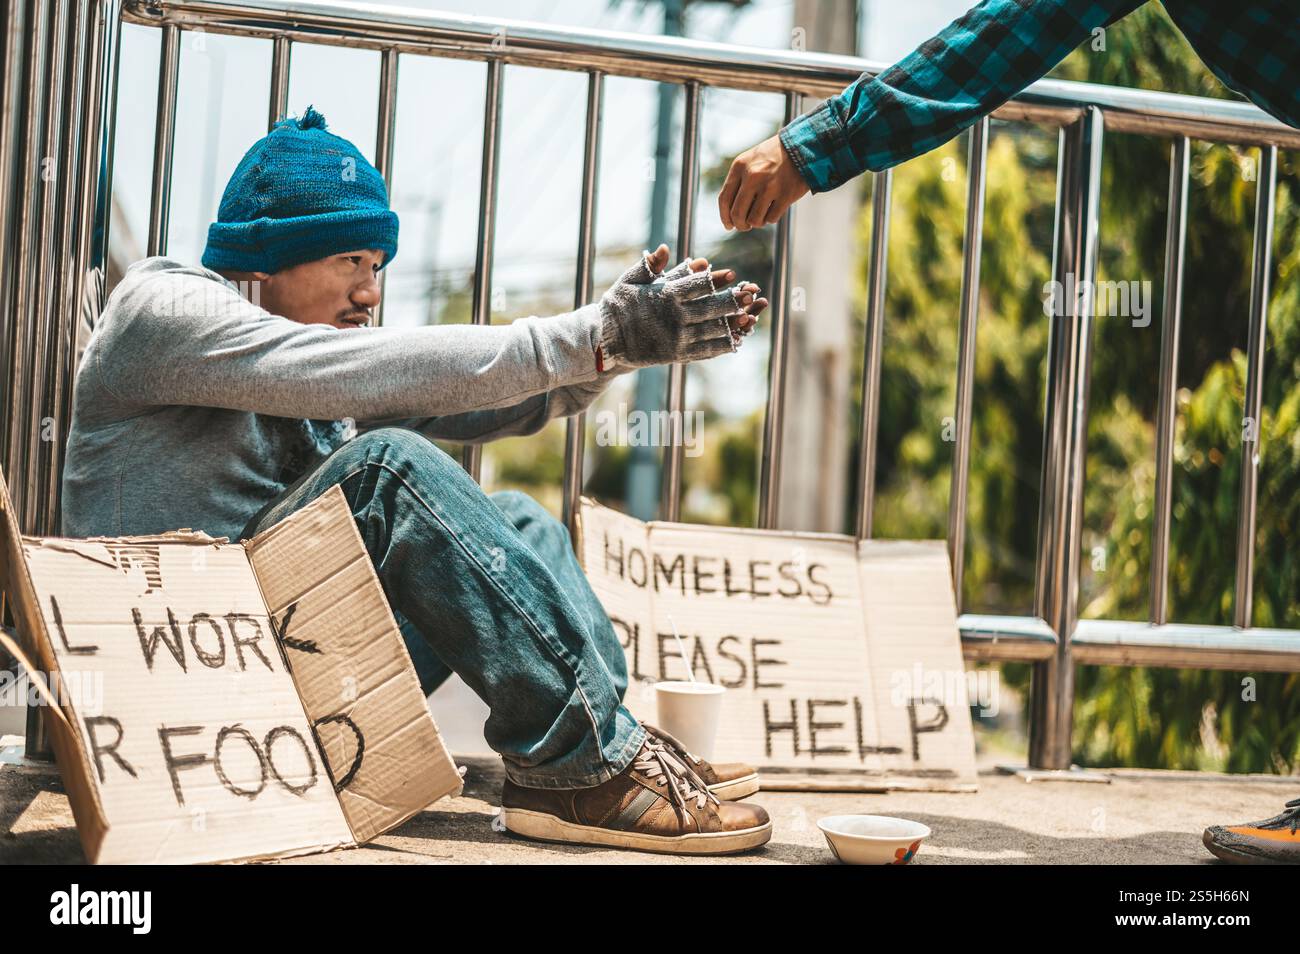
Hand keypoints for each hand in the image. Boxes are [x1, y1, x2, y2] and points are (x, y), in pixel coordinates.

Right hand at [597, 244, 767, 369]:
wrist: (604, 341)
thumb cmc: (616, 307)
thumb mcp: (629, 281)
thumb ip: (649, 266)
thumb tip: (664, 248)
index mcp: (665, 296)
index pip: (697, 285)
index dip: (716, 279)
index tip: (733, 275)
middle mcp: (674, 318)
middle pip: (711, 307)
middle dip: (732, 301)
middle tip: (750, 295)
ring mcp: (677, 338)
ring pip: (712, 330)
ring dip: (733, 323)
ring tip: (749, 317)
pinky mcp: (676, 355)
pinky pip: (704, 350)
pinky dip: (721, 346)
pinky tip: (734, 341)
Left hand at [718, 133, 809, 230]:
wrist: (801, 147)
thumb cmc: (773, 157)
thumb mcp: (750, 161)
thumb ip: (738, 182)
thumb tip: (729, 214)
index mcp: (740, 166)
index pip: (724, 199)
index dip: (724, 217)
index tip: (729, 225)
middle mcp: (752, 176)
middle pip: (737, 213)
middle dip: (740, 225)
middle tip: (744, 226)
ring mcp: (769, 186)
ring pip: (754, 220)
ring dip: (756, 223)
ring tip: (761, 216)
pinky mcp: (785, 195)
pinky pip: (771, 218)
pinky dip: (771, 218)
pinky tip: (774, 210)